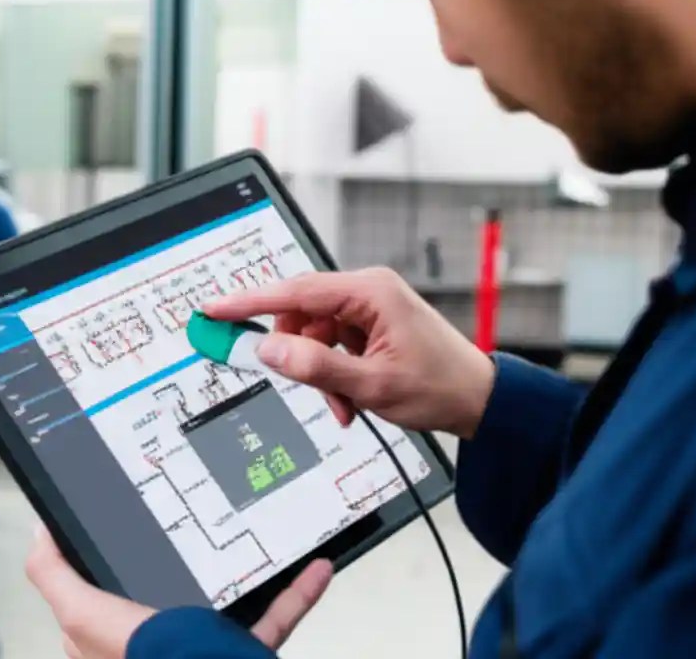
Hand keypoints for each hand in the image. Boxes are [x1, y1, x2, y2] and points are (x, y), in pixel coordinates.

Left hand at [27, 529, 332, 658]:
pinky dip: (298, 594)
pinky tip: (314, 568)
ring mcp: (208, 647)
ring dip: (257, 570)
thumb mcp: (80, 612)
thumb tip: (42, 533)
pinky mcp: (247, 651)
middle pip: (177, 591)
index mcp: (117, 637)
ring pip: (236, 601)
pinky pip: (278, 616)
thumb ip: (53, 573)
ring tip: (264, 532)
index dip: (119, 558)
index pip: (113, 593)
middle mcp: (162, 643)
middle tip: (209, 512)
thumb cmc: (139, 658)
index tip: (142, 515)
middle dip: (195, 558)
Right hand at [205, 267, 494, 439]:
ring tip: (342, 404)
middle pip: (301, 314)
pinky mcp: (370, 326)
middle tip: (303, 387)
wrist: (479, 401)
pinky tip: (350, 399)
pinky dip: (332, 374)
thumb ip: (316, 367)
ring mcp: (369, 308)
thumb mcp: (372, 385)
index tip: (216, 309)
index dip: (250, 302)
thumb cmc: (440, 387)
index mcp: (370, 292)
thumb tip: (270, 351)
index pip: (295, 291)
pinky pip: (330, 345)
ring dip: (318, 373)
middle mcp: (368, 291)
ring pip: (313, 335)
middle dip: (298, 356)